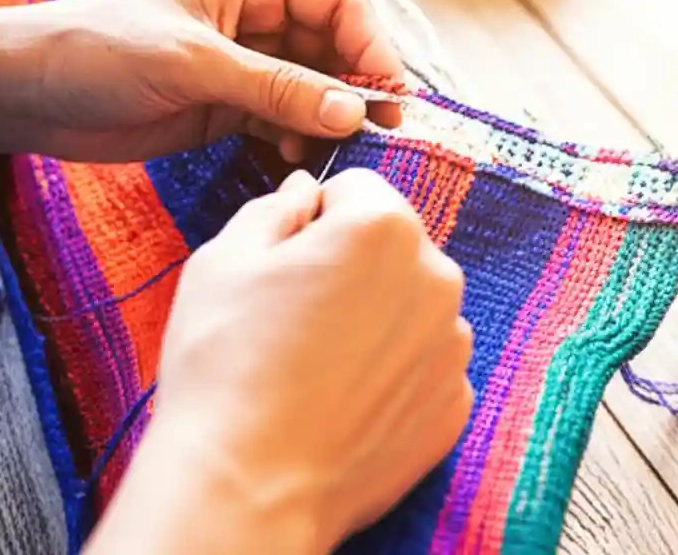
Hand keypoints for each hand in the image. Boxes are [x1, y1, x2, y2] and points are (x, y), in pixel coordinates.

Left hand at [20, 0, 404, 162]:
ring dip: (330, 123)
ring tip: (331, 154)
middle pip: (338, 52)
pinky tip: (296, 160)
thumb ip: (278, 89)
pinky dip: (300, 141)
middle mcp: (263, 16)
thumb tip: (353, 112)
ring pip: (318, 92)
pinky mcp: (234, 106)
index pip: (342, 6)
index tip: (391, 98)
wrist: (33, 92)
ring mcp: (250, 64)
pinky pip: (289, 122)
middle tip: (376, 137)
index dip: (374, 49)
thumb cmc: (102, 49)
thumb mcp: (196, 63)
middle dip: (357, 92)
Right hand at [86, 168, 472, 553]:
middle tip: (295, 317)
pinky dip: (391, 374)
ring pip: (412, 305)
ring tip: (317, 365)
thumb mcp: (224, 262)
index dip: (314, 219)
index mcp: (383, 226)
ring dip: (376, 319)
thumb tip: (305, 191)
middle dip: (352, 266)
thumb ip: (275, 209)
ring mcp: (452, 346)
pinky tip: (343, 400)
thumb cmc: (225, 368)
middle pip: (392, 247)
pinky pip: (423, 364)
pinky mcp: (454, 403)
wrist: (247, 488)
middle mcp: (437, 277)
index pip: (356, 189)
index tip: (285, 262)